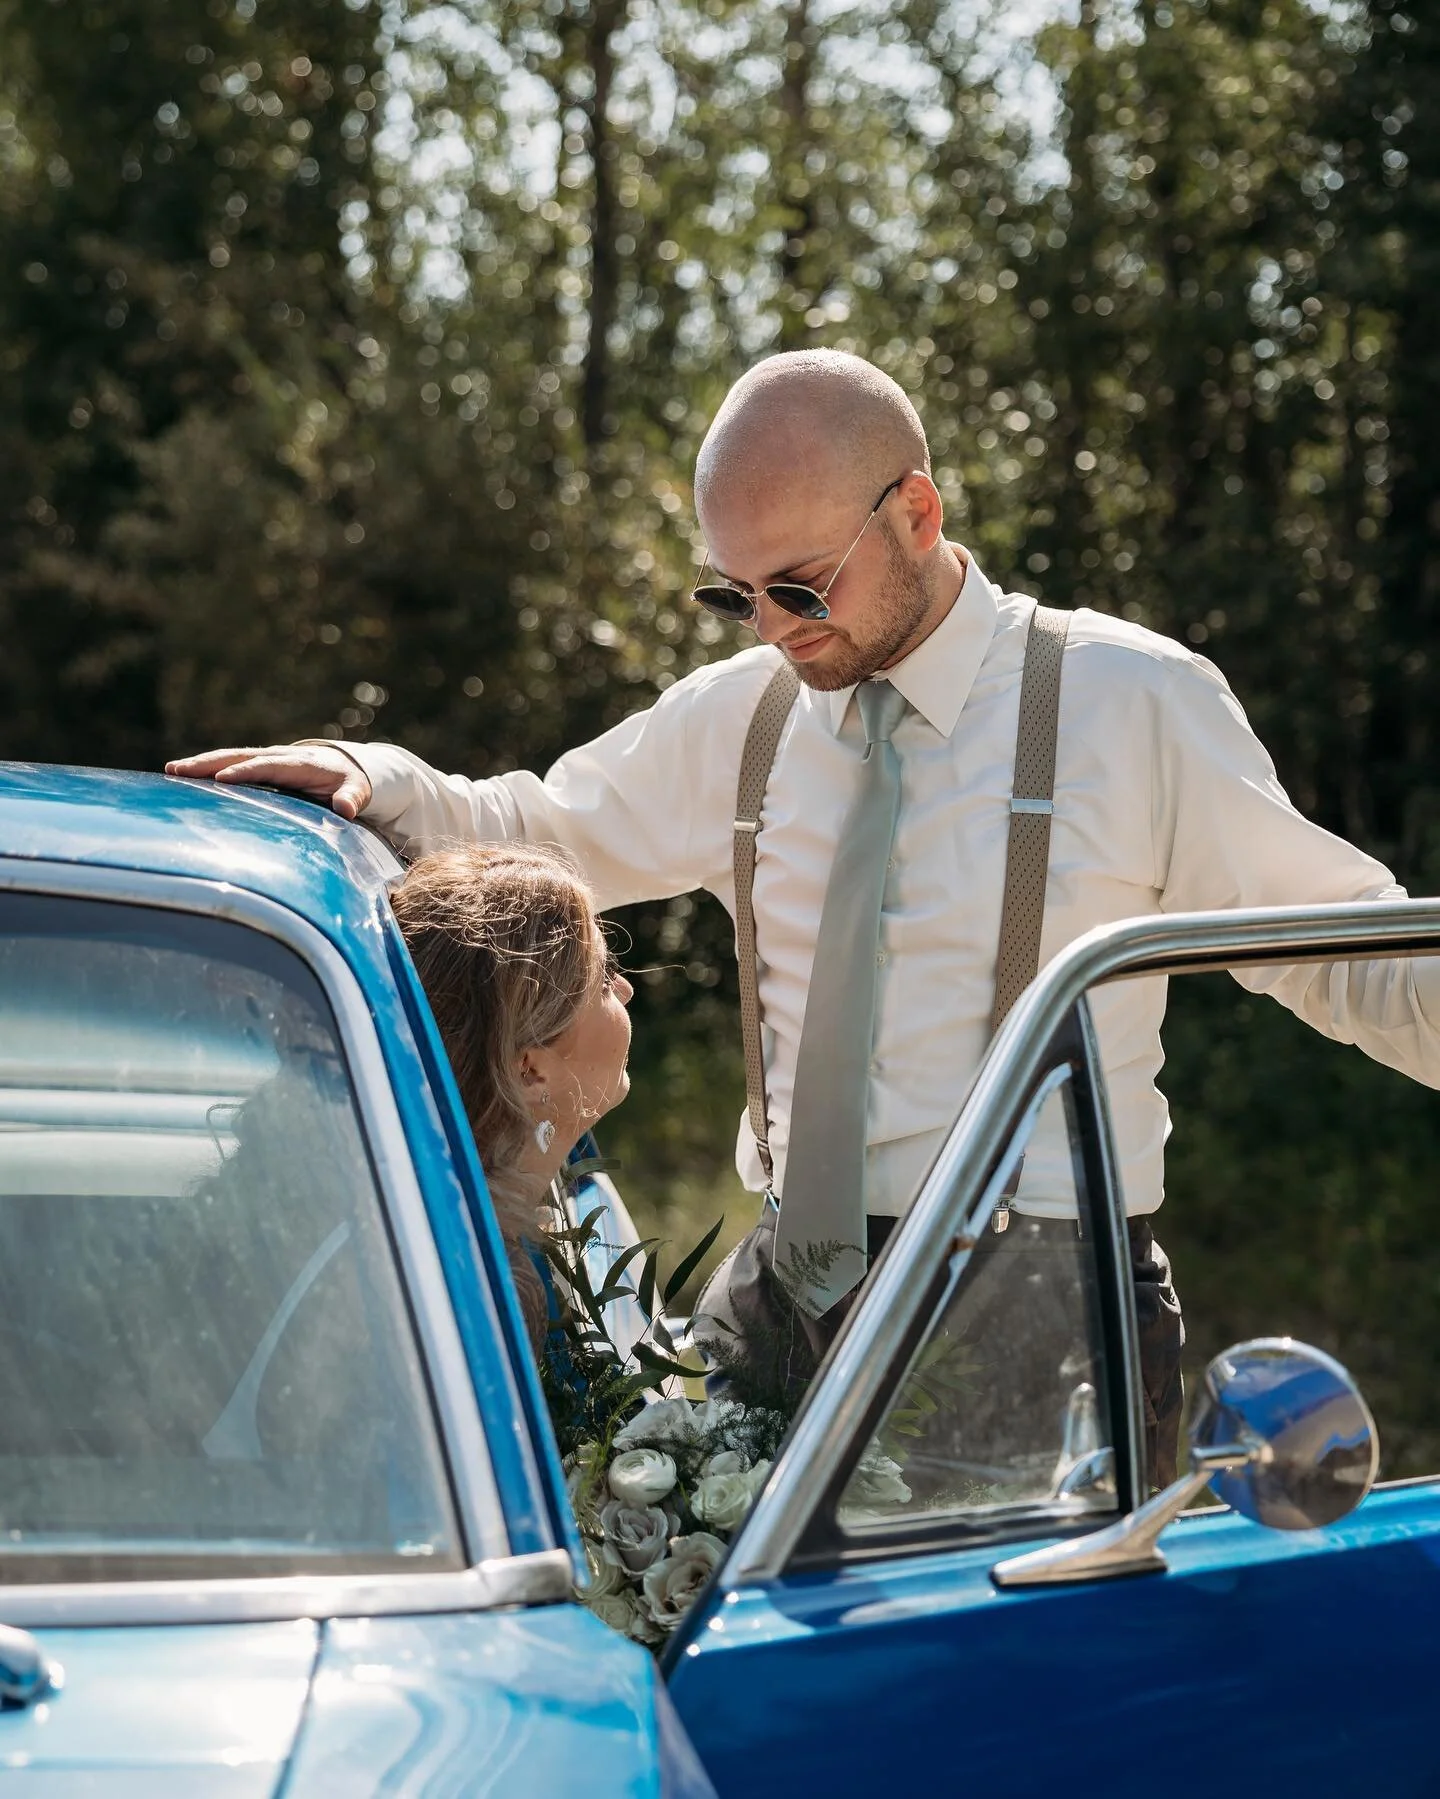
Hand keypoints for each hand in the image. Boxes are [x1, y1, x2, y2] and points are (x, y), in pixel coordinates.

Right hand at [164, 745, 373, 820]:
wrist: (344, 765)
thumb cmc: (349, 782)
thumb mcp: (357, 790)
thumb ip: (352, 798)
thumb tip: (347, 810)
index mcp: (299, 763)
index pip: (268, 766)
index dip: (246, 772)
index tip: (221, 780)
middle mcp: (277, 756)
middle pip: (239, 757)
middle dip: (209, 763)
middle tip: (178, 770)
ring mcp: (264, 758)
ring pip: (228, 758)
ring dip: (200, 764)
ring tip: (170, 771)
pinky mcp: (255, 765)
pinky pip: (227, 764)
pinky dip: (205, 769)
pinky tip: (179, 777)